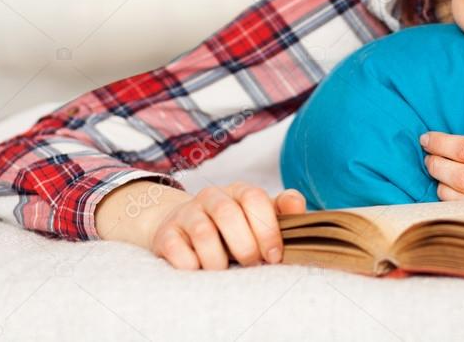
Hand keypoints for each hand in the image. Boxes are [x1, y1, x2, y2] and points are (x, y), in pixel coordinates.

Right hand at [144, 182, 305, 269]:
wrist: (182, 229)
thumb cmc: (232, 228)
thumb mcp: (259, 216)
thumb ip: (282, 210)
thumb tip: (297, 204)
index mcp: (239, 191)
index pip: (255, 198)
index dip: (267, 229)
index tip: (274, 256)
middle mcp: (211, 197)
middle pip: (228, 214)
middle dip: (245, 246)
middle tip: (251, 264)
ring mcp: (186, 214)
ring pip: (203, 233)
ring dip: (218, 260)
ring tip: (225, 271)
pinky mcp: (165, 234)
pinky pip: (177, 250)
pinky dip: (192, 266)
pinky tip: (200, 271)